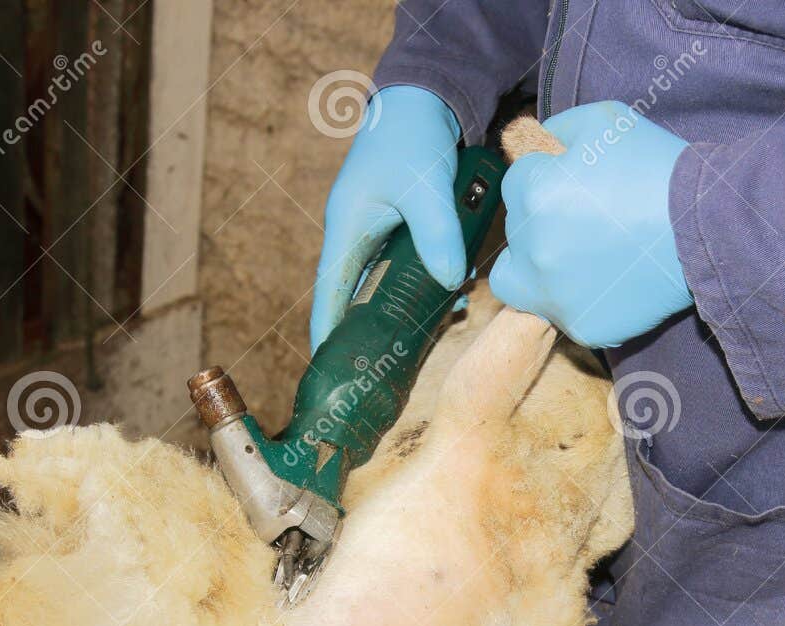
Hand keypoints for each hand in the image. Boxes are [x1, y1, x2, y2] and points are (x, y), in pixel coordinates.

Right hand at [311, 85, 465, 351]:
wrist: (424, 98)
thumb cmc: (412, 137)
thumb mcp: (425, 187)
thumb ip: (437, 234)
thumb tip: (451, 285)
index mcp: (347, 230)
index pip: (330, 294)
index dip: (328, 333)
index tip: (330, 369)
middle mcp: (358, 237)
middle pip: (357, 298)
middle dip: (372, 332)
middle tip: (387, 369)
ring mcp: (380, 234)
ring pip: (388, 286)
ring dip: (409, 308)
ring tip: (436, 330)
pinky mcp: (403, 229)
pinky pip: (410, 268)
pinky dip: (429, 283)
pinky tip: (456, 295)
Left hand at [491, 102, 692, 348]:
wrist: (708, 225)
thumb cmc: (657, 169)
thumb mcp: (602, 121)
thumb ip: (554, 131)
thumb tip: (534, 148)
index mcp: (534, 193)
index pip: (515, 185)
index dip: (543, 180)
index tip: (572, 184)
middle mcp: (535, 249)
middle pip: (517, 233)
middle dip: (540, 222)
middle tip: (583, 218)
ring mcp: (556, 295)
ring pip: (519, 282)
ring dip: (538, 268)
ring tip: (577, 256)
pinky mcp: (583, 327)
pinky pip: (562, 313)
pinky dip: (576, 299)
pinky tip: (605, 280)